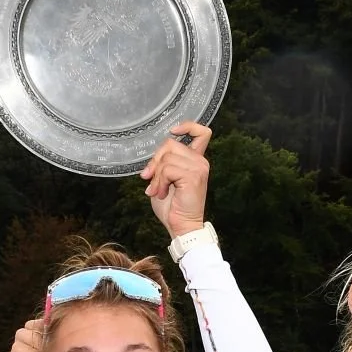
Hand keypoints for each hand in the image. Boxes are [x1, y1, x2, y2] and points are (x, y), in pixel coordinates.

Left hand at [141, 122, 211, 239]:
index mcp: (196, 160)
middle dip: (155, 161)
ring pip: (166, 158)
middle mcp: (200, 161)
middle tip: (149, 178)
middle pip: (171, 144)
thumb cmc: (173, 206)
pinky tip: (161, 193)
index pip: (202, 132)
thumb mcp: (164, 180)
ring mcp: (198, 168)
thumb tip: (153, 161)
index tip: (174, 131)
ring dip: (156, 176)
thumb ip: (163, 165)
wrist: (181, 226)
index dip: (187, 126)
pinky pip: (167, 170)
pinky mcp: (193, 176)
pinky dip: (159, 182)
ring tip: (158, 190)